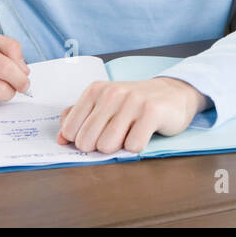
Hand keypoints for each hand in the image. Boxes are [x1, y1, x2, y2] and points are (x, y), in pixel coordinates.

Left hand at [56, 77, 208, 153]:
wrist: (174, 92)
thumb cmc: (134, 103)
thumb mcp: (103, 104)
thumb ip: (79, 118)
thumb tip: (61, 139)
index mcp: (95, 90)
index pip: (70, 130)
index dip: (82, 139)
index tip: (98, 132)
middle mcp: (112, 93)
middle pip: (87, 142)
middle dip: (99, 146)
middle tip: (116, 134)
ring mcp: (133, 101)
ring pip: (108, 145)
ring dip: (119, 146)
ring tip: (130, 132)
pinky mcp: (152, 111)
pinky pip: (133, 146)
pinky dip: (138, 145)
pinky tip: (144, 132)